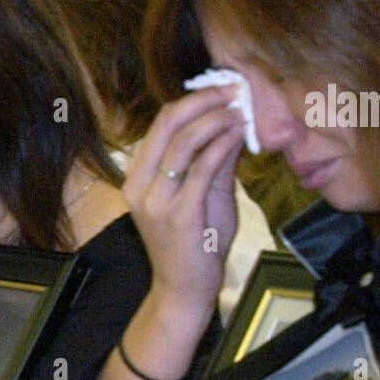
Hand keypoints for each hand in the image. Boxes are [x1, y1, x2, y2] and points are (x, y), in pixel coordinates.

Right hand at [122, 86, 243, 313]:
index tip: (223, 90)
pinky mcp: (179, 215)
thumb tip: (234, 124)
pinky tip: (239, 135)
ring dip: (215, 120)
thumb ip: (214, 163)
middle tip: (234, 91)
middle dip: (203, 101)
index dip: (193, 101)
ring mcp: (156, 200)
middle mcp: (140, 185)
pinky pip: (201, 169)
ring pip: (183, 142)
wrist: (184, 290)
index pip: (162, 124)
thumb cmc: (194, 246)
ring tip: (241, 110)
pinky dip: (222, 146)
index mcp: (138, 176)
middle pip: (168, 124)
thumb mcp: (205, 196)